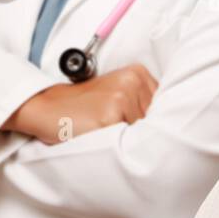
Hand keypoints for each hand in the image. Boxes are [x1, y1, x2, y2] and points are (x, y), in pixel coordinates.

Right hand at [3, 64, 157, 144]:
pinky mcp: (110, 115)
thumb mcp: (117, 95)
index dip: (154, 122)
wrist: (48, 108)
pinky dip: (117, 144)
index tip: (139, 128)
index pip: (165, 105)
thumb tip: (170, 127)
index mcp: (138, 73)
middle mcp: (133, 80)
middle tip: (118, 131)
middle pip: (156, 118)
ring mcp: (122, 96)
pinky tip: (101, 136)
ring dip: (130, 139)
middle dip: (143, 131)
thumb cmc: (84, 108)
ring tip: (107, 132)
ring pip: (144, 131)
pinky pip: (126, 139)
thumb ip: (141, 104)